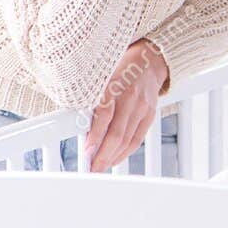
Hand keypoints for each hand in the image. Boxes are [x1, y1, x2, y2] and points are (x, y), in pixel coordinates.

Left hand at [84, 39, 170, 171]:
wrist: (149, 60)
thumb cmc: (120, 68)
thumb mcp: (101, 77)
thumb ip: (91, 98)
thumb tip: (77, 124)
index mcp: (114, 86)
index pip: (105, 115)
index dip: (95, 136)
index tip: (87, 151)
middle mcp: (130, 97)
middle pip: (117, 133)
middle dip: (103, 154)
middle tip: (92, 167)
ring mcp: (142, 107)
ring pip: (128, 139)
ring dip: (113, 156)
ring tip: (101, 166)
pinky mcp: (150, 114)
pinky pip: (138, 138)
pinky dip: (126, 151)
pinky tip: (116, 158)